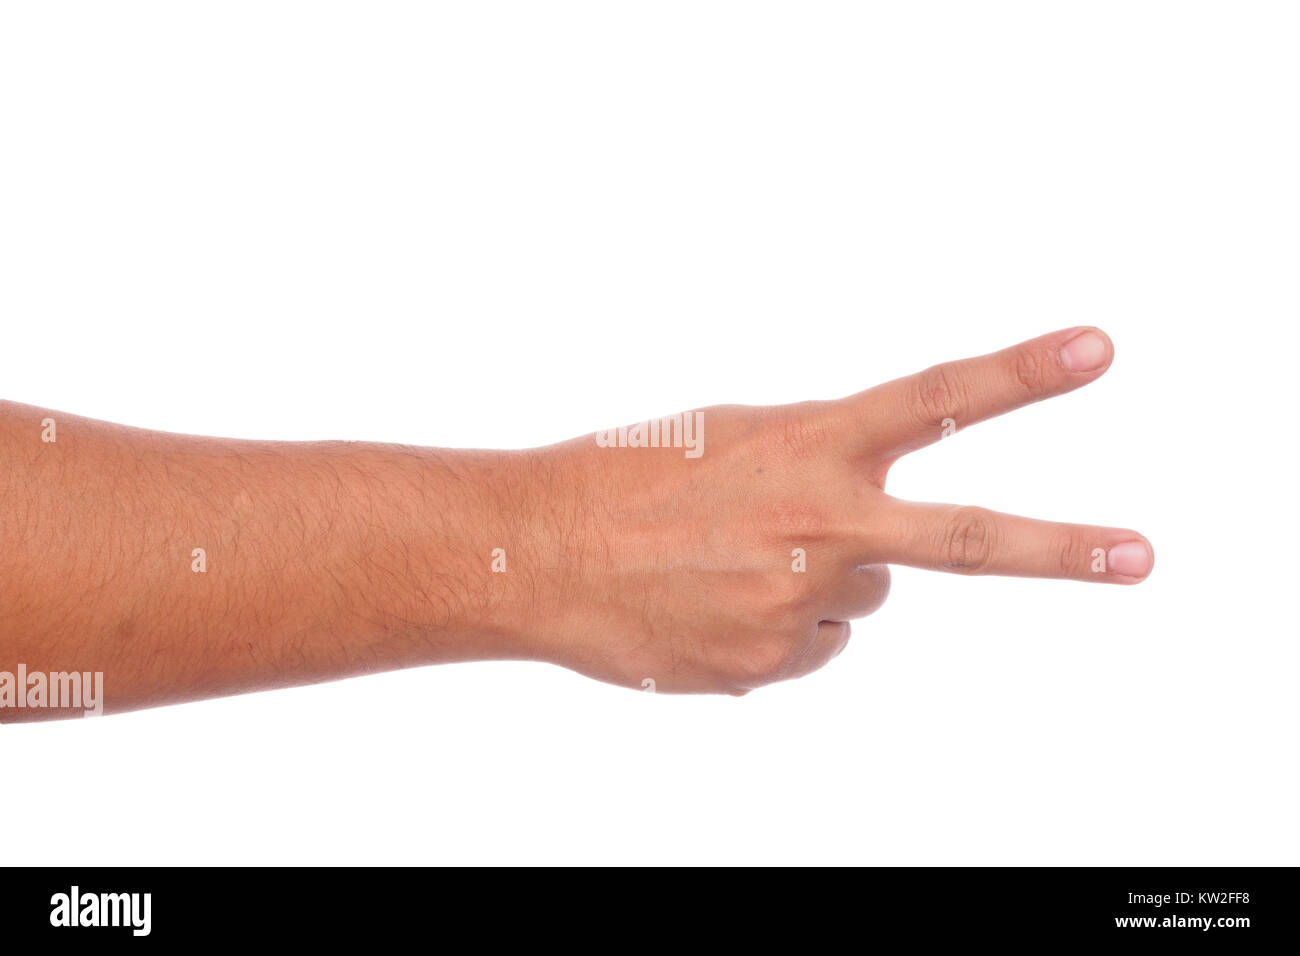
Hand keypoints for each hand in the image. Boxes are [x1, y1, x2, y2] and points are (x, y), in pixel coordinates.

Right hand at [522, 327, 1151, 694]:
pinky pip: (809, 643)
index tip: (1097, 351)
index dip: (1019, 372)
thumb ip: (817, 461)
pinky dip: (776, 625)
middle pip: (961, 540)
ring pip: (860, 596)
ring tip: (731, 562)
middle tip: (1141, 555)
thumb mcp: (729, 435)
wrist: (535, 554)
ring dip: (819, 579)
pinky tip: (713, 602)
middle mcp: (813, 527)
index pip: (929, 398)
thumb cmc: (627, 477)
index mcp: (802, 447)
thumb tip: (876, 535)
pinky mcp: (767, 665)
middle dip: (1059, 548)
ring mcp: (794, 605)